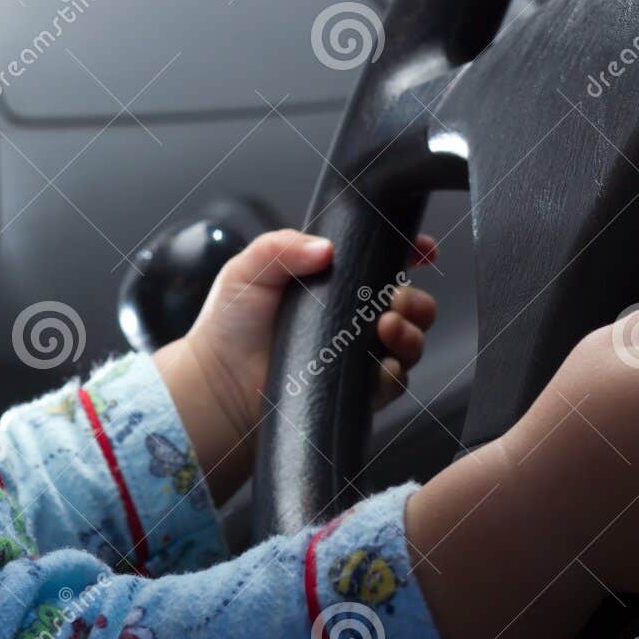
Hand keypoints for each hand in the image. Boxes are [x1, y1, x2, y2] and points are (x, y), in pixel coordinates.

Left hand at [152, 228, 437, 500]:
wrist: (216, 385)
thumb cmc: (229, 325)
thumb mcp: (249, 270)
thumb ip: (282, 246)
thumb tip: (326, 248)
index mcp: (335, 280)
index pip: (386, 259)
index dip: (412, 251)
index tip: (422, 250)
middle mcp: (353, 317)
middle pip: (411, 303)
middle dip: (415, 300)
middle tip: (393, 301)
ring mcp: (359, 355)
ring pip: (411, 341)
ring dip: (411, 332)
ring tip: (386, 328)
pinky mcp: (358, 392)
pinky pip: (395, 383)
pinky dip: (395, 373)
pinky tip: (379, 366)